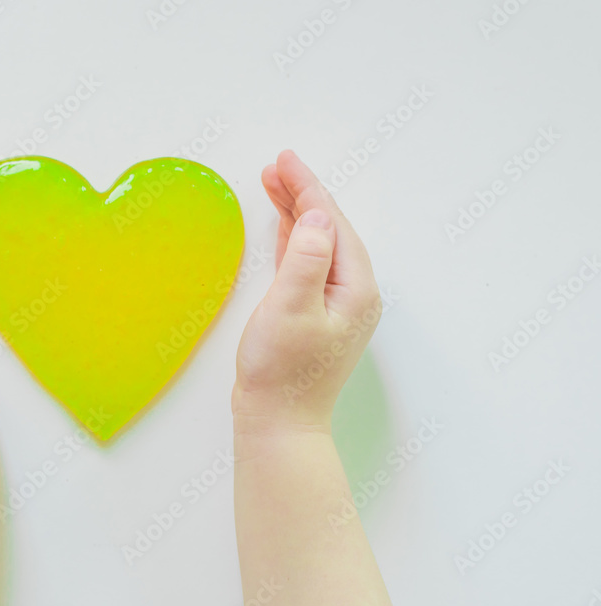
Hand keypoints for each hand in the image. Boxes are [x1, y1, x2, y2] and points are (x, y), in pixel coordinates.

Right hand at [233, 150, 381, 428]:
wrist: (279, 422)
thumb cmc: (281, 372)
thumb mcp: (289, 309)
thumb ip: (304, 259)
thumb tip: (317, 218)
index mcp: (356, 288)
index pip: (332, 223)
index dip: (307, 188)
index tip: (284, 160)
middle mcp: (354, 292)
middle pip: (329, 229)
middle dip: (302, 194)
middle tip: (274, 166)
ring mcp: (338, 304)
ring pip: (318, 243)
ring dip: (296, 213)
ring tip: (273, 185)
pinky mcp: (318, 314)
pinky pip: (309, 262)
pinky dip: (293, 239)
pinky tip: (283, 226)